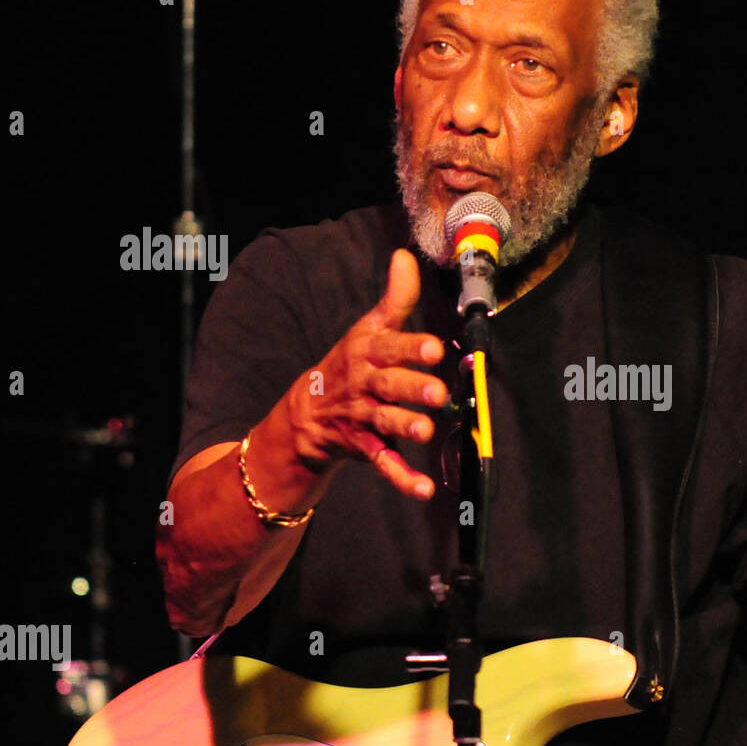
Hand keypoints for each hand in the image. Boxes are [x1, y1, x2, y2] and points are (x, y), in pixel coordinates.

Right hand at [288, 248, 448, 498]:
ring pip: (385, 423)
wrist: (309, 411)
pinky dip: (403, 478)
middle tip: (437, 392)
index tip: (435, 347)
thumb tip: (405, 255)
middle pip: (390, 386)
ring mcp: (364, 418)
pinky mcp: (365, 447)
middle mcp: (366, 385)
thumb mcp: (369, 327)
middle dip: (412, 388)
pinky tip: (424, 490)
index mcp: (369, 353)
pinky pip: (384, 464)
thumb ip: (395, 297)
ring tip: (427, 431)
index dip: (412, 347)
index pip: (391, 347)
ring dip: (405, 426)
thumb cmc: (352, 362)